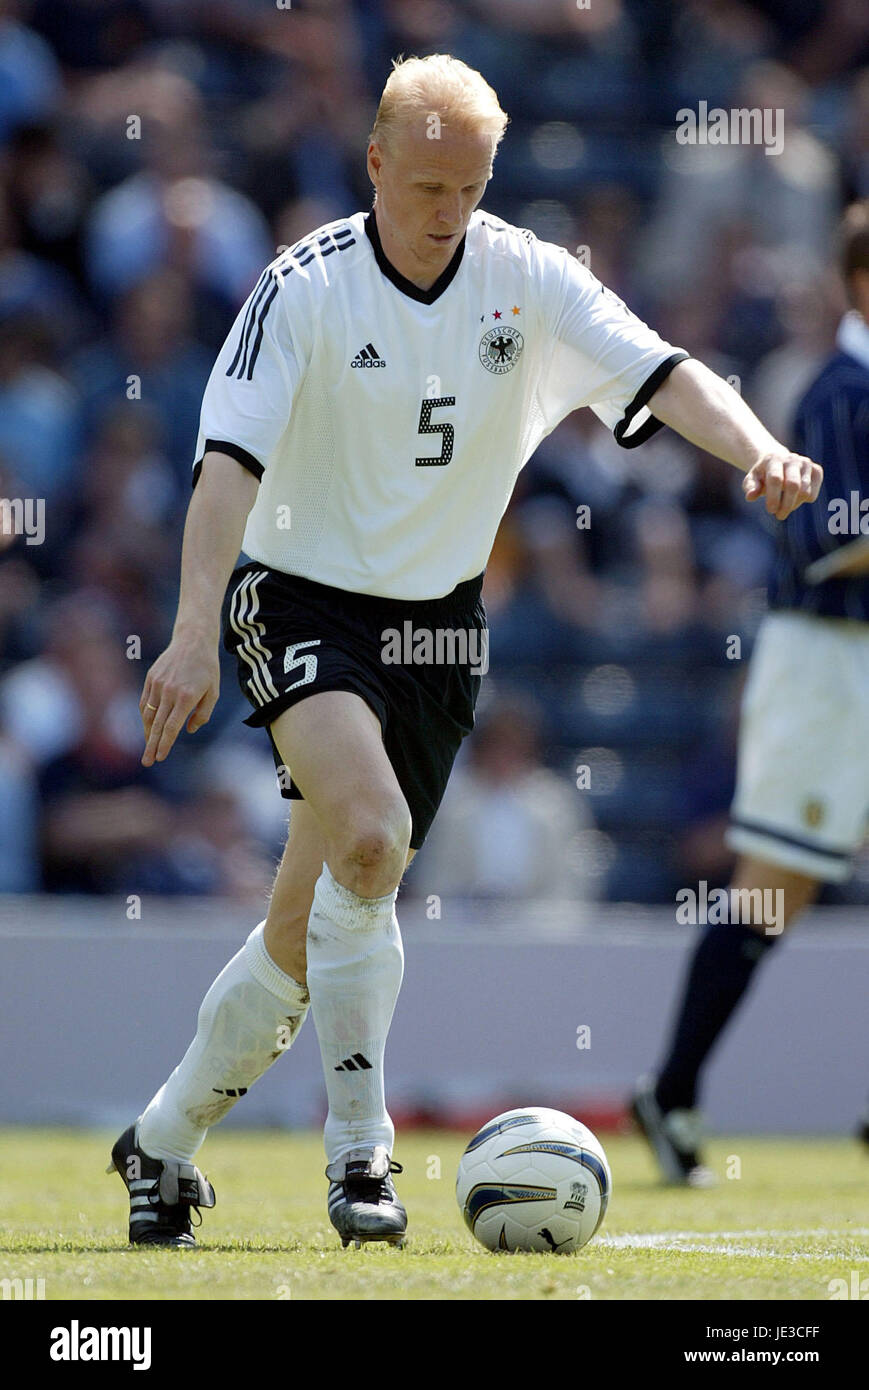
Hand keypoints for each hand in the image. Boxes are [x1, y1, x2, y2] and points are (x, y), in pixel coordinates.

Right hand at [140, 631, 219, 766]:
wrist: (193, 641)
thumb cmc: (207, 669)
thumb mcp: (213, 692)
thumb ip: (202, 714)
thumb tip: (188, 730)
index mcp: (186, 696)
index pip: (171, 727)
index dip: (165, 744)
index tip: (160, 757)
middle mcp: (169, 691)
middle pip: (157, 725)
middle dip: (152, 746)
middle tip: (147, 762)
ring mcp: (157, 684)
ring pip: (148, 715)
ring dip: (147, 733)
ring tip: (148, 747)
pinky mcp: (150, 678)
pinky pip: (144, 703)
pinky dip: (145, 717)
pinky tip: (149, 727)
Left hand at [743, 451, 822, 520]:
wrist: (779, 461)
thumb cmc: (763, 474)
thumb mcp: (752, 479)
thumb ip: (750, 487)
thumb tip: (750, 496)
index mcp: (774, 460)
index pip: (776, 479)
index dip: (773, 497)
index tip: (771, 511)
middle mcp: (792, 459)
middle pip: (793, 485)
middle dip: (786, 505)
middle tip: (779, 516)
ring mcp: (806, 464)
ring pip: (805, 492)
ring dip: (793, 505)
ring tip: (783, 507)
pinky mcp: (817, 470)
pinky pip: (812, 494)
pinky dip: (803, 501)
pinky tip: (794, 499)